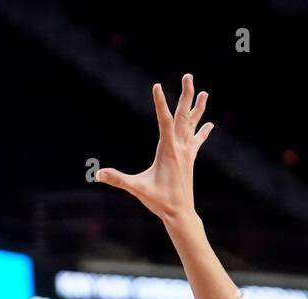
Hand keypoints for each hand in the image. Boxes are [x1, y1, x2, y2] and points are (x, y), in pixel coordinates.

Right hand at [96, 73, 212, 222]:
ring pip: (193, 125)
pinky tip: (209, 124)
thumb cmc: (160, 202)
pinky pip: (197, 141)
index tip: (156, 86)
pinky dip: (202, 131)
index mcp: (169, 150)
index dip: (160, 103)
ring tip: (204, 93)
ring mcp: (187, 153)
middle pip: (184, 116)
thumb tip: (98, 174)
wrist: (181, 214)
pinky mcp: (189, 160)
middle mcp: (180, 148)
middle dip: (186, 95)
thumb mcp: (138, 189)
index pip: (165, 121)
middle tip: (188, 76)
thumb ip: (119, 179)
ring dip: (197, 108)